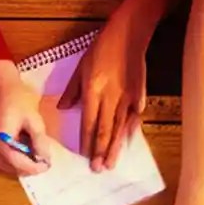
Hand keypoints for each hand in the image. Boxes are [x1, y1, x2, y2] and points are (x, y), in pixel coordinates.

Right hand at [0, 60, 49, 176]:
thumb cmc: (16, 99)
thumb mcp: (34, 120)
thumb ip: (40, 143)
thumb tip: (46, 162)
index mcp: (0, 144)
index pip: (20, 166)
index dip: (37, 168)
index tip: (49, 164)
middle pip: (15, 170)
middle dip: (31, 165)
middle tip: (44, 155)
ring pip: (11, 168)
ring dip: (24, 163)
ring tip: (34, 148)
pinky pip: (5, 162)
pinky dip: (17, 159)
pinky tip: (24, 146)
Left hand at [59, 19, 148, 171]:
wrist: (129, 35)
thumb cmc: (101, 48)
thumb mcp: (81, 66)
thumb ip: (73, 90)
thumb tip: (63, 109)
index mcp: (93, 90)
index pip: (88, 122)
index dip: (87, 141)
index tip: (84, 156)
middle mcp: (110, 97)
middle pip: (104, 130)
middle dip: (100, 151)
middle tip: (97, 169)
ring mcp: (127, 98)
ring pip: (119, 128)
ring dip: (114, 148)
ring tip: (111, 164)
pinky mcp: (140, 95)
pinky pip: (133, 118)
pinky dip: (130, 132)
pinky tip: (127, 143)